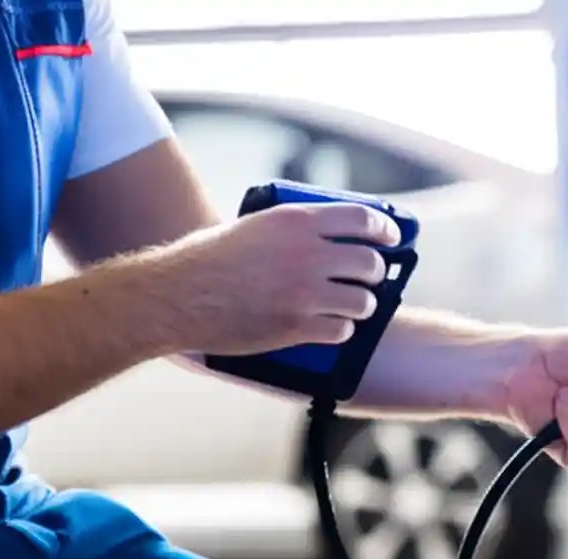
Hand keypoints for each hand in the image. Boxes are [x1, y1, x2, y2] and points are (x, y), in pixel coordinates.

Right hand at [161, 203, 399, 354]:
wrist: (177, 296)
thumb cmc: (208, 259)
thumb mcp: (255, 226)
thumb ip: (294, 230)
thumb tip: (330, 238)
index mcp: (296, 221)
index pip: (363, 219)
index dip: (385, 230)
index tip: (391, 238)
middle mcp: (307, 254)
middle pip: (370, 264)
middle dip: (375, 273)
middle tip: (369, 278)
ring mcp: (304, 293)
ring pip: (363, 301)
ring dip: (362, 305)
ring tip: (351, 306)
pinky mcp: (296, 327)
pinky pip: (342, 330)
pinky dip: (340, 330)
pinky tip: (331, 327)